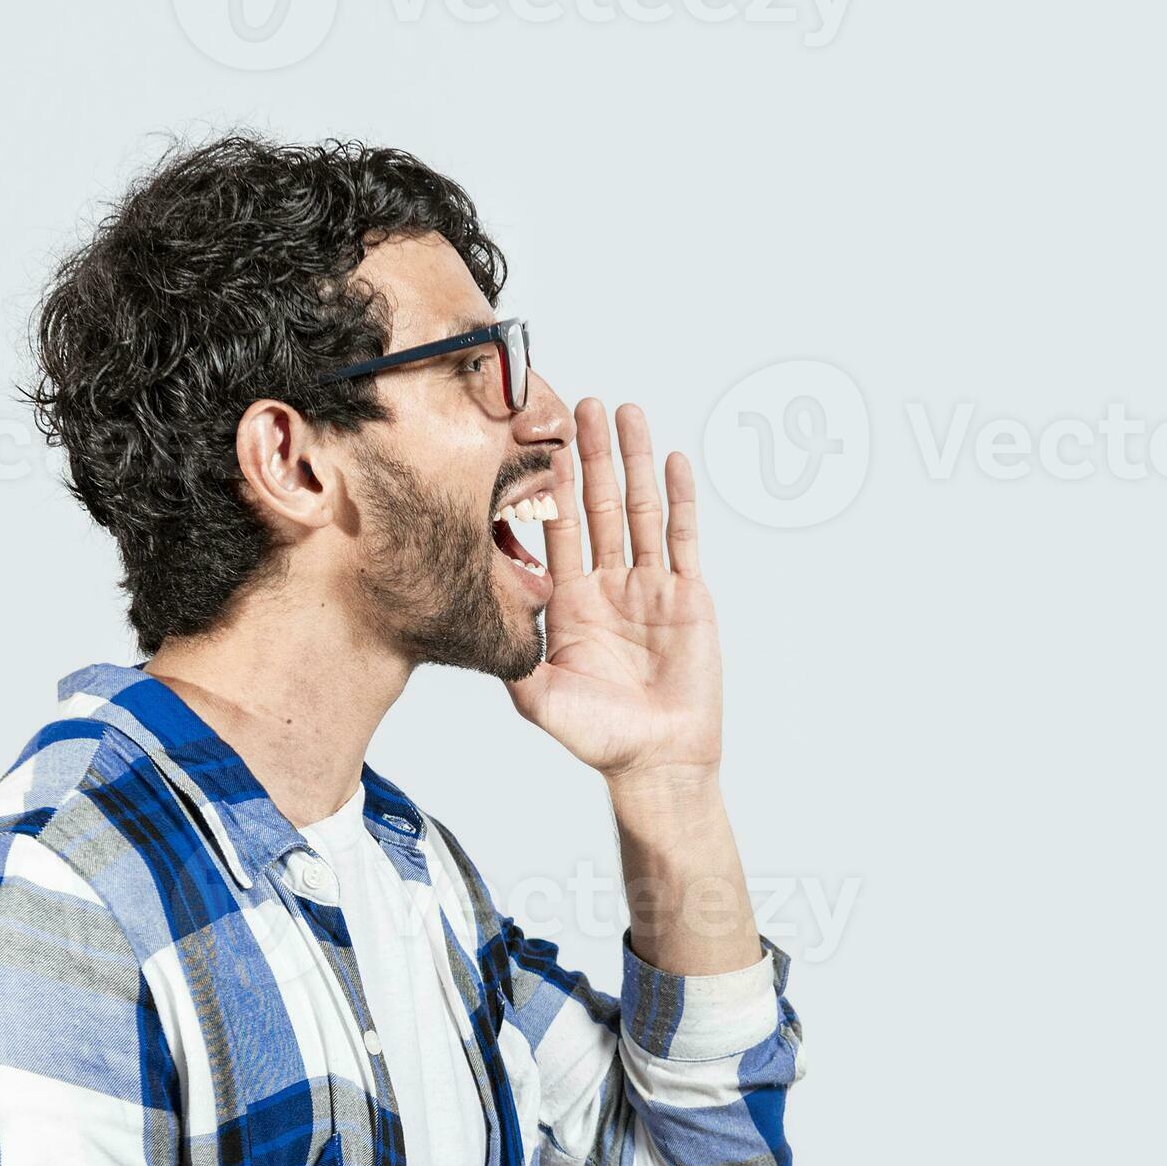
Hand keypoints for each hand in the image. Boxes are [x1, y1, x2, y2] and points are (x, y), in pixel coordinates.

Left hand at [514, 398, 722, 783]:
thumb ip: (512, 659)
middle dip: (591, 456)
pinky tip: (673, 462)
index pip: (558, 528)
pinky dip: (679, 499)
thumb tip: (479, 622)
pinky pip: (682, 539)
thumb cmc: (600, 737)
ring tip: (627, 414)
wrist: (658, 759)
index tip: (543, 444)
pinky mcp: (687, 597)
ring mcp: (649, 588)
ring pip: (640, 511)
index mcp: (571, 602)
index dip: (552, 486)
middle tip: (582, 406)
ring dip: (634, 462)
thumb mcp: (538, 697)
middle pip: (599, 506)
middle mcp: (608, 586)